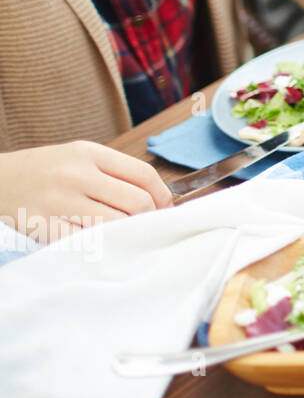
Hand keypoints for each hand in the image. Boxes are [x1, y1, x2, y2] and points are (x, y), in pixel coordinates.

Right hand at [0, 141, 171, 243]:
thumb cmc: (43, 171)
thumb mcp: (77, 156)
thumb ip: (113, 171)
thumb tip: (156, 197)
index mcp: (88, 153)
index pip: (143, 174)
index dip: (163, 194)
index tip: (166, 207)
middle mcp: (76, 175)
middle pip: (136, 202)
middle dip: (149, 217)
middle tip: (148, 225)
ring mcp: (59, 202)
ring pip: (116, 225)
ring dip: (129, 233)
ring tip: (127, 235)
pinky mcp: (44, 227)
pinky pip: (88, 242)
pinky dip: (102, 245)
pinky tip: (102, 243)